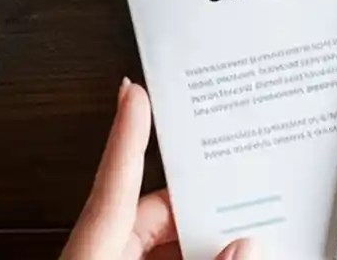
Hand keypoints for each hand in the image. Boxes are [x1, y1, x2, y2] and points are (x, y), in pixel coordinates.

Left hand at [61, 78, 257, 259]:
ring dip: (201, 234)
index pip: (113, 187)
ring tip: (246, 230)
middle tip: (239, 188)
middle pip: (149, 211)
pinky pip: (161, 258)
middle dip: (196, 200)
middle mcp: (98, 257)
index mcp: (90, 256)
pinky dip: (193, 252)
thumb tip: (244, 247)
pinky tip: (227, 253)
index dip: (127, 136)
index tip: (133, 92)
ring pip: (161, 240)